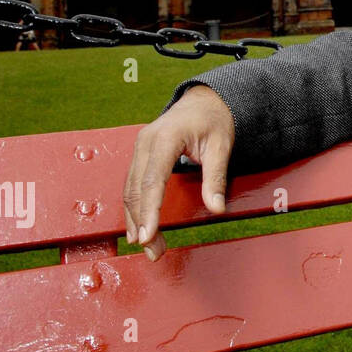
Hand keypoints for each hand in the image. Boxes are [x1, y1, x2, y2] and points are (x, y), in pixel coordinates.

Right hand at [123, 84, 235, 261]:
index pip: (152, 180)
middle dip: (142, 223)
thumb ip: (216, 178)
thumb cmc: (213, 120)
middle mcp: (146, 143)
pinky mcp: (139, 155)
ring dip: (135, 220)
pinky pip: (132, 185)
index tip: (148, 235)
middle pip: (137, 190)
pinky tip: (138, 227)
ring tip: (147, 245)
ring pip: (129, 190)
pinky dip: (134, 207)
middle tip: (153, 250)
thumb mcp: (221, 146)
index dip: (149, 211)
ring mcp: (139, 148)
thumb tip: (217, 208)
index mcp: (165, 138)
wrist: (204, 100)